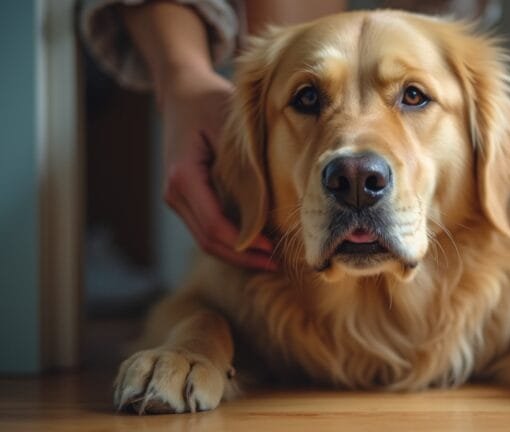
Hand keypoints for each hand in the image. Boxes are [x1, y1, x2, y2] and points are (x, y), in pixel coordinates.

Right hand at [157, 67, 276, 269]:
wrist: (182, 94)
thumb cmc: (210, 104)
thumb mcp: (231, 129)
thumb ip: (246, 168)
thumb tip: (268, 206)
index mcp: (183, 176)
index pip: (214, 225)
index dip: (245, 243)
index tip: (273, 250)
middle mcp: (173, 192)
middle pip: (209, 241)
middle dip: (244, 257)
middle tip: (277, 263)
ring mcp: (175, 198)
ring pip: (206, 240)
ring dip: (238, 253)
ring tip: (271, 259)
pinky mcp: (184, 199)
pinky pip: (207, 228)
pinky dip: (231, 240)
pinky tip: (257, 243)